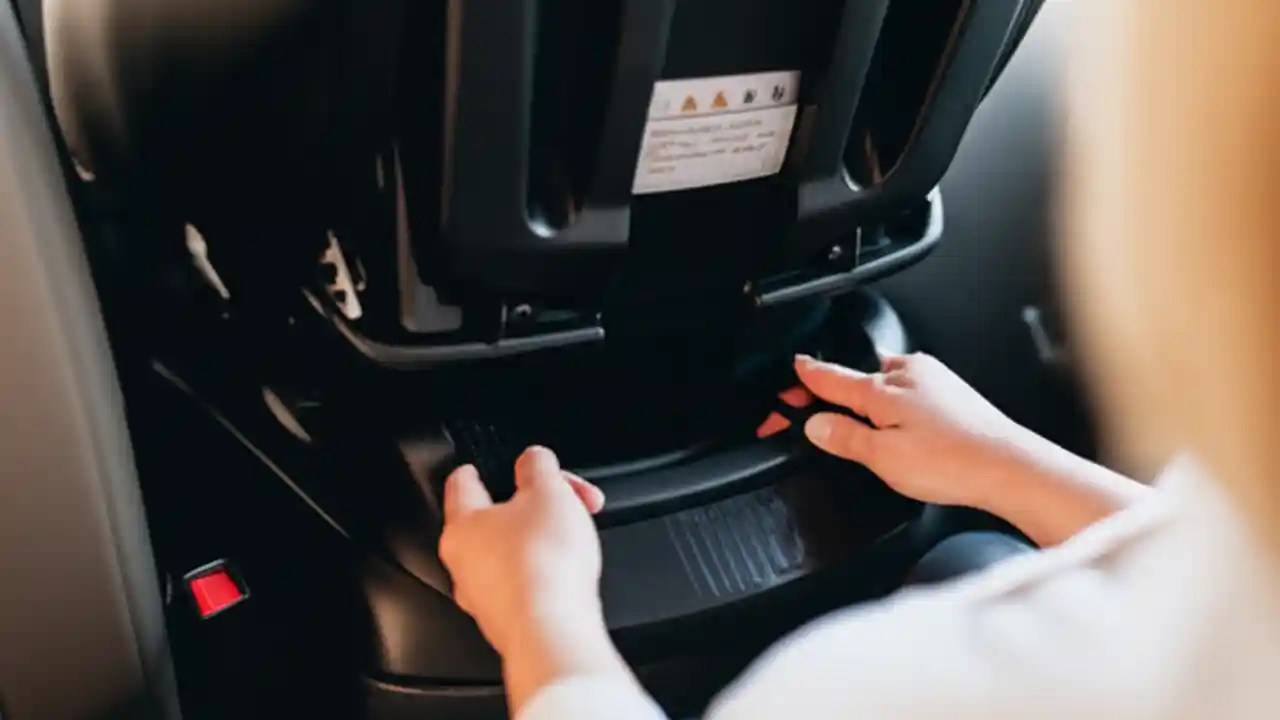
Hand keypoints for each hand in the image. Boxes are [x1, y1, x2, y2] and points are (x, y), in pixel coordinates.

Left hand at [439, 446, 631, 711]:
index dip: (475, 471)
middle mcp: (463, 564)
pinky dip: (544, 572)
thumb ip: (538, 466)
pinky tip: (567, 570)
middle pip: (494, 520)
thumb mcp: (548, 491)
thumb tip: (534, 460)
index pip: (460, 485)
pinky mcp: (507, 621)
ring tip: (574, 533)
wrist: (553, 629)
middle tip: (565, 499)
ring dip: (541, 538)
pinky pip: (523, 585)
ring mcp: (483, 597)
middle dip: (533, 505)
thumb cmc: (542, 564)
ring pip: (510, 554)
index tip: (479, 468)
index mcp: (462, 525)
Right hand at [760, 353, 1029, 507]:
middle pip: (860, 378)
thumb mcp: (883, 457)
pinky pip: (911, 392)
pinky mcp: (952, 393)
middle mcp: (908, 374)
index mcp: (883, 387)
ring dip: (873, 402)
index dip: (807, 377)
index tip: (793, 369)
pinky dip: (899, 407)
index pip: (832, 376)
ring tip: (870, 433)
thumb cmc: (953, 462)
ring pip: (888, 384)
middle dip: (842, 394)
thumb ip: (845, 437)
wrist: (1009, 467)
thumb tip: (816, 424)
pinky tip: (906, 431)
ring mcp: (933, 380)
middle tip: (823, 416)